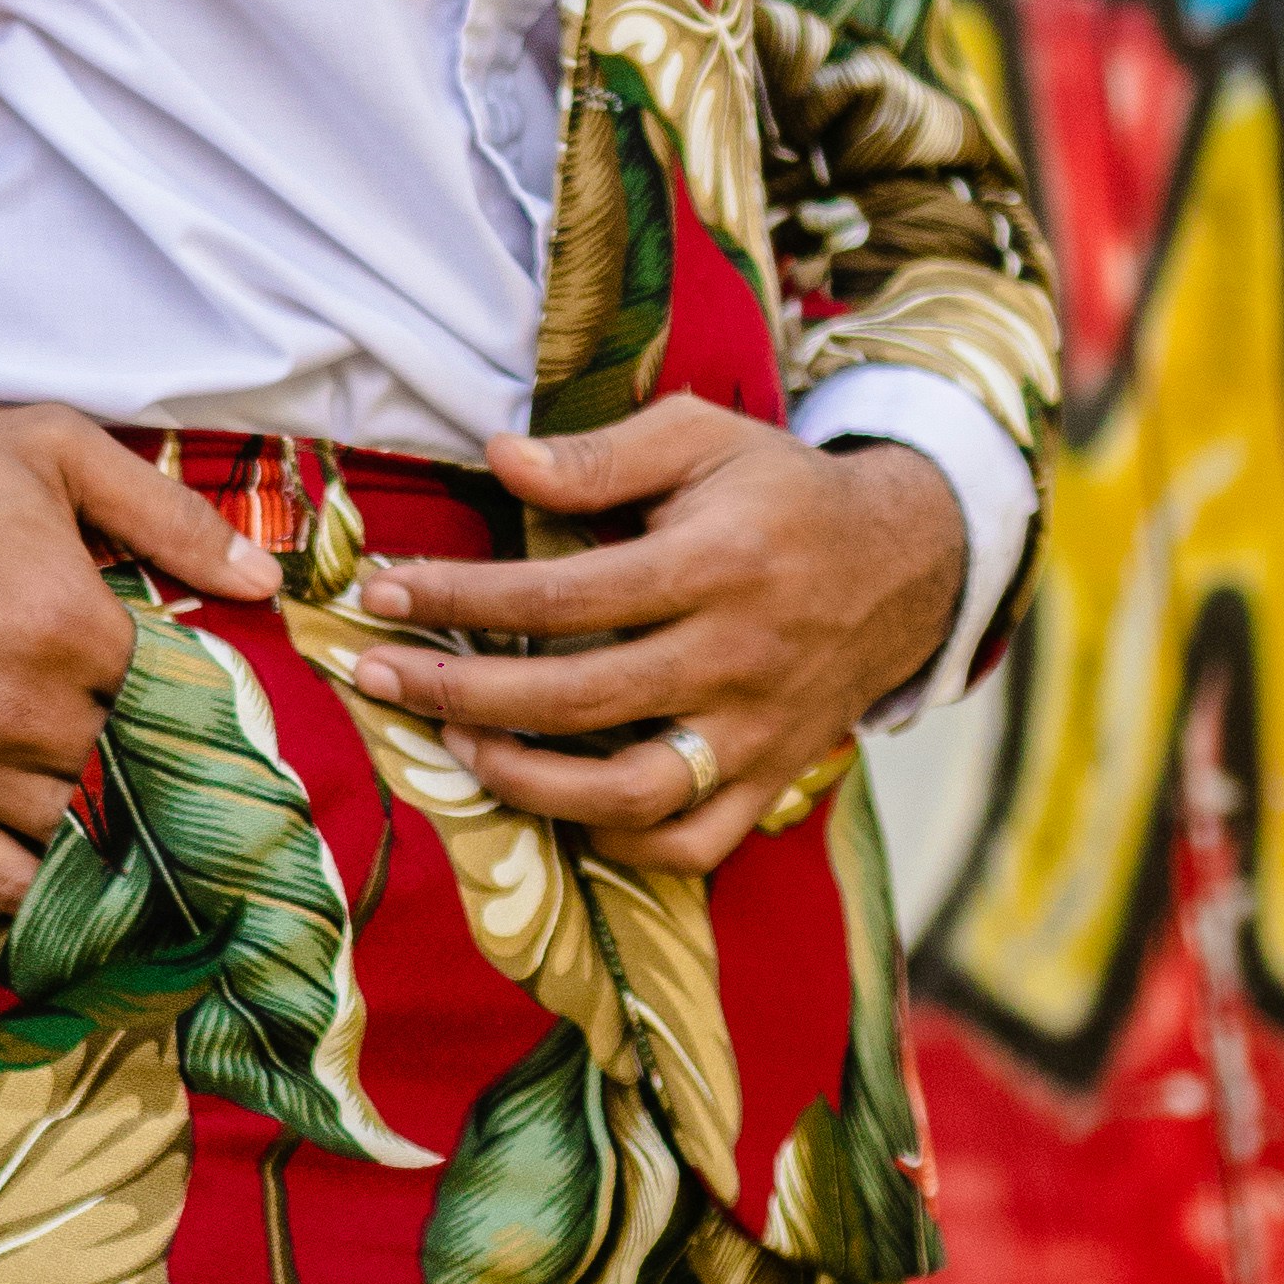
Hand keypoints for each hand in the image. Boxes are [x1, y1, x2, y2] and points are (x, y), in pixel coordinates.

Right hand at [0, 405, 276, 912]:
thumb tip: (265, 581)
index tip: (206, 696)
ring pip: (81, 832)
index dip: (200, 695)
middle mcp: (21, 713)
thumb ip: (166, 514)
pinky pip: (4, 884)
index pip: (183, 696)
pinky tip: (77, 869)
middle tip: (172, 750)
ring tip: (132, 803)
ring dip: (111, 820)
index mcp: (70, 627)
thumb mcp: (50, 449)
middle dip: (156, 756)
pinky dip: (52, 885)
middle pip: (135, 768)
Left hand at [346, 397, 964, 874]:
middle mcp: (738, 656)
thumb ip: (600, 456)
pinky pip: (691, 843)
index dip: (461, 596)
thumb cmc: (779, 491)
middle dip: (459, 690)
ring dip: (525, 781)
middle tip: (375, 673)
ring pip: (631, 793)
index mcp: (717, 563)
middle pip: (578, 698)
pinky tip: (554, 808)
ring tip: (453, 743)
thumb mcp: (702, 438)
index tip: (381, 592)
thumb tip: (500, 458)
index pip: (564, 592)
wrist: (907, 562)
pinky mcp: (772, 778)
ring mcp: (757, 730)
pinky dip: (618, 844)